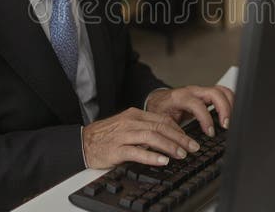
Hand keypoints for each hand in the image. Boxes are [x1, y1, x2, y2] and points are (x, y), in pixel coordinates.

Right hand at [82, 108, 200, 168]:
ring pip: (152, 137)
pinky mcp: (116, 149)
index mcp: (134, 114)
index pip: (162, 119)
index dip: (178, 129)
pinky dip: (152, 156)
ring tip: (182, 154)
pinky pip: (137, 152)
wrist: (82, 142)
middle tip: (193, 147)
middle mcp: (130, 122)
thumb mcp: (126, 125)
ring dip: (169, 146)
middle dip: (180, 137)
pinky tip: (162, 160)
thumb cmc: (105, 136)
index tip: (189, 138)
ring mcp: (123, 135)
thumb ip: (144, 128)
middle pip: (160, 127)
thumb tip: (166, 136)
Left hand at [145, 85, 233, 137]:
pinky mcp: (207, 95)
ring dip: (230, 105)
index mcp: (181, 97)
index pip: (198, 104)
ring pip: (222, 91)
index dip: (206, 119)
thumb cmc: (160, 110)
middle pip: (215, 93)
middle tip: (226, 126)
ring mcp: (201, 91)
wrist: (157, 100)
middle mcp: (193, 91)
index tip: (210, 133)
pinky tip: (230, 115)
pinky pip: (223, 94)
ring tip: (231, 122)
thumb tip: (185, 144)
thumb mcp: (162, 121)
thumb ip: (173, 131)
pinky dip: (230, 103)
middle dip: (224, 109)